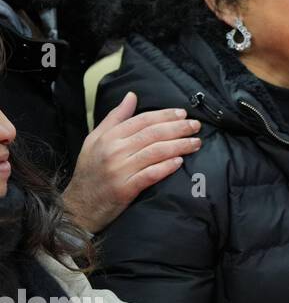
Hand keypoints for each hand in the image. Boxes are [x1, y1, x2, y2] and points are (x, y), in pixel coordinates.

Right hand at [62, 93, 201, 232]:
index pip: (142, 120)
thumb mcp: (95, 140)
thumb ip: (115, 117)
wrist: (78, 206)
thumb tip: (131, 96)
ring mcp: (119, 170)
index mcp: (108, 137)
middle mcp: (114, 151)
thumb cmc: (90, 171)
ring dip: (179, 146)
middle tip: (196, 126)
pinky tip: (179, 162)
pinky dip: (166, 167)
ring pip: (155, 152)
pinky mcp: (125, 189)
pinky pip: (150, 174)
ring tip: (196, 143)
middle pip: (152, 134)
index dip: (165, 115)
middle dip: (178, 128)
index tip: (183, 113)